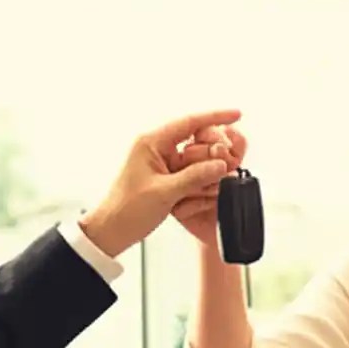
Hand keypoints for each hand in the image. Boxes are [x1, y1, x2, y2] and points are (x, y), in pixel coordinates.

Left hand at [79, 109, 240, 256]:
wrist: (111, 232)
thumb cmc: (127, 210)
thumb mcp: (165, 192)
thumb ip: (196, 176)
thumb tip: (222, 165)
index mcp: (151, 143)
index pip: (189, 122)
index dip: (215, 117)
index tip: (237, 114)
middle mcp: (158, 149)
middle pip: (198, 144)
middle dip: (211, 160)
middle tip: (221, 174)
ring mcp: (164, 164)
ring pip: (198, 163)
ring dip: (205, 178)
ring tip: (196, 196)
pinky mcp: (168, 178)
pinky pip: (192, 177)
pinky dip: (198, 187)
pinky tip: (195, 200)